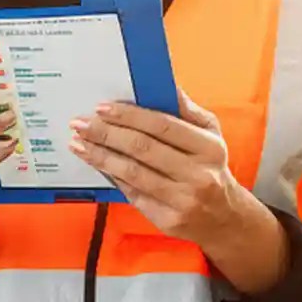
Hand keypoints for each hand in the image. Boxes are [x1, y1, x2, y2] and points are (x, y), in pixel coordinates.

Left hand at [67, 88, 289, 292]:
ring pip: (132, 173)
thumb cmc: (209, 166)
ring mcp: (182, 200)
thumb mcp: (210, 134)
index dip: (129, 116)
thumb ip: (185, 110)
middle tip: (79, 124)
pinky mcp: (167, 219)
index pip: (163, 126)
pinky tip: (94, 162)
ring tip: (78, 143)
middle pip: (142, 149)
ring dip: (100, 156)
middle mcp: (198, 175)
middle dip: (106, 134)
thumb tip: (164, 83)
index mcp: (208, 148)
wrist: (224, 218)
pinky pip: (131, 193)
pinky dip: (110, 175)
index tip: (101, 108)